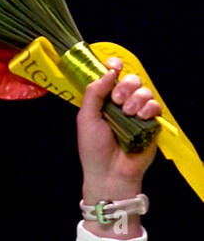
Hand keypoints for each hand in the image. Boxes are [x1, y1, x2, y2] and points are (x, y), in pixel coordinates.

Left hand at [77, 55, 160, 202]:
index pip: (113, 76)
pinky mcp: (151, 123)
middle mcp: (122, 105)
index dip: (115, 66)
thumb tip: (109, 71)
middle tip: (117, 101)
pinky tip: (141, 117)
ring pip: (144, 90)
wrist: (109, 174)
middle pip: (131, 79)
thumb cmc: (94, 150)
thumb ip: (94, 92)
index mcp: (105, 101)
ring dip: (136, 98)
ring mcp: (137, 114)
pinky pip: (155, 105)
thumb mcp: (86, 118)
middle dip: (125, 86)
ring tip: (127, 113)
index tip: (115, 66)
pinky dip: (148, 108)